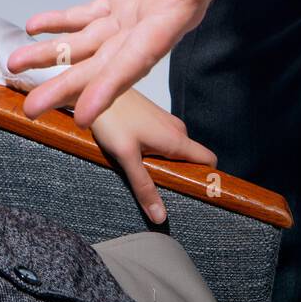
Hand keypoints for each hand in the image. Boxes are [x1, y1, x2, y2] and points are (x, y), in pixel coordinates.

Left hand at [7, 0, 246, 128]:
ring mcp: (141, 10)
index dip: (111, 86)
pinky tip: (35, 27)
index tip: (83, 112)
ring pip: (93, 42)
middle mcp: (157, 21)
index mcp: (178, 13)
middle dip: (69, 85)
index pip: (140, 57)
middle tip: (32, 106)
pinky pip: (91, 15)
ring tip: (17, 64)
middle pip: (108, 62)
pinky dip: (63, 22)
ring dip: (55, 54)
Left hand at [89, 89, 216, 223]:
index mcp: (177, 139)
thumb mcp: (126, 156)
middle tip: (160, 186)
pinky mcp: (153, 118)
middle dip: (180, 174)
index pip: (209, 160)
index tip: (196, 194)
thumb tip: (160, 216)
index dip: (208, 179)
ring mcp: (165, 122)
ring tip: (143, 170)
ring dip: (164, 162)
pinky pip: (163, 140)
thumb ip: (144, 186)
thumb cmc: (111, 116)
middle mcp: (176, 128)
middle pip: (191, 158)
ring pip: (175, 149)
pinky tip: (135, 153)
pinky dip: (155, 150)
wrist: (91, 86)